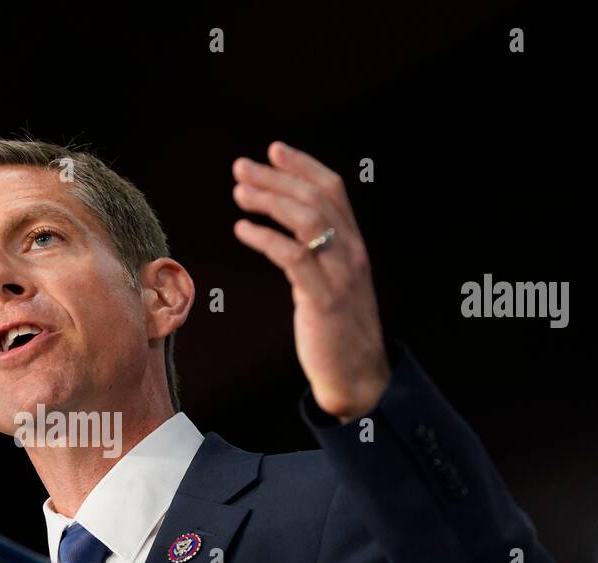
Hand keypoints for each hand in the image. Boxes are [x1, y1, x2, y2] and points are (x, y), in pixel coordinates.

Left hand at [232, 141, 390, 423]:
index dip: (304, 166)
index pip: (334, 190)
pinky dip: (266, 238)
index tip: (274, 150)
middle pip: (316, 198)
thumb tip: (286, 231)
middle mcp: (351, 253)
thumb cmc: (338, 332)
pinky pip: (294, 257)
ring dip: (270, 200)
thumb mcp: (331, 284)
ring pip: (308, 220)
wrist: (358, 377)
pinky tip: (243, 230)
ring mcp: (340, 275)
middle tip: (240, 168)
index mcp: (354, 246)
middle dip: (276, 178)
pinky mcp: (324, 298)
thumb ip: (317, 255)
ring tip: (238, 193)